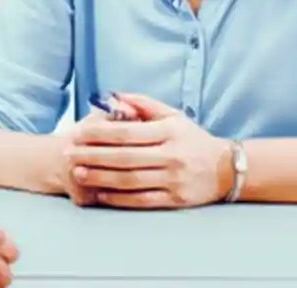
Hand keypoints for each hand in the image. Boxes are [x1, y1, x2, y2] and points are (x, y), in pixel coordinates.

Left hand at [64, 93, 233, 208]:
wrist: (227, 169)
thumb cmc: (192, 139)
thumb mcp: (173, 115)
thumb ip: (143, 104)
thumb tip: (113, 96)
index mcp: (169, 131)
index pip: (127, 132)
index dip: (99, 133)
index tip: (78, 132)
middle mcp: (172, 155)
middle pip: (124, 157)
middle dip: (92, 155)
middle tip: (69, 153)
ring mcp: (174, 179)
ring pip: (129, 180)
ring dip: (100, 177)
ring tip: (78, 172)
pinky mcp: (175, 200)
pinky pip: (141, 200)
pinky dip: (118, 198)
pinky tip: (99, 193)